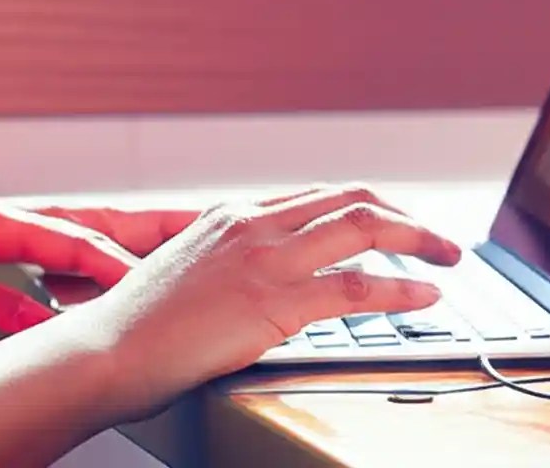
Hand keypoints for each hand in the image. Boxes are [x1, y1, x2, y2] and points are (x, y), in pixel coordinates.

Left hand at [0, 195, 196, 331]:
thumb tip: (42, 318)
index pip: (77, 238)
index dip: (119, 262)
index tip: (155, 283)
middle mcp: (11, 214)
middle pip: (99, 218)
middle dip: (153, 224)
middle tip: (206, 227)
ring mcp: (10, 222)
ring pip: (88, 226)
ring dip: (132, 236)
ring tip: (179, 246)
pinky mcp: (1, 237)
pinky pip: (65, 241)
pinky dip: (100, 252)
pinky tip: (114, 268)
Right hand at [77, 184, 461, 415]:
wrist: (102, 352)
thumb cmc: (136, 324)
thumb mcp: (185, 270)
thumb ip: (229, 260)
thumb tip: (264, 272)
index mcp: (234, 215)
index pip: (321, 196)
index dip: (370, 207)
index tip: (398, 222)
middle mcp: (255, 225)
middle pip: (353, 199)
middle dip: (406, 215)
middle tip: (437, 238)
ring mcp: (266, 260)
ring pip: (365, 228)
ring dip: (419, 240)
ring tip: (448, 258)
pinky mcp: (274, 301)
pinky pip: (356, 287)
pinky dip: (401, 289)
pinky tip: (424, 296)